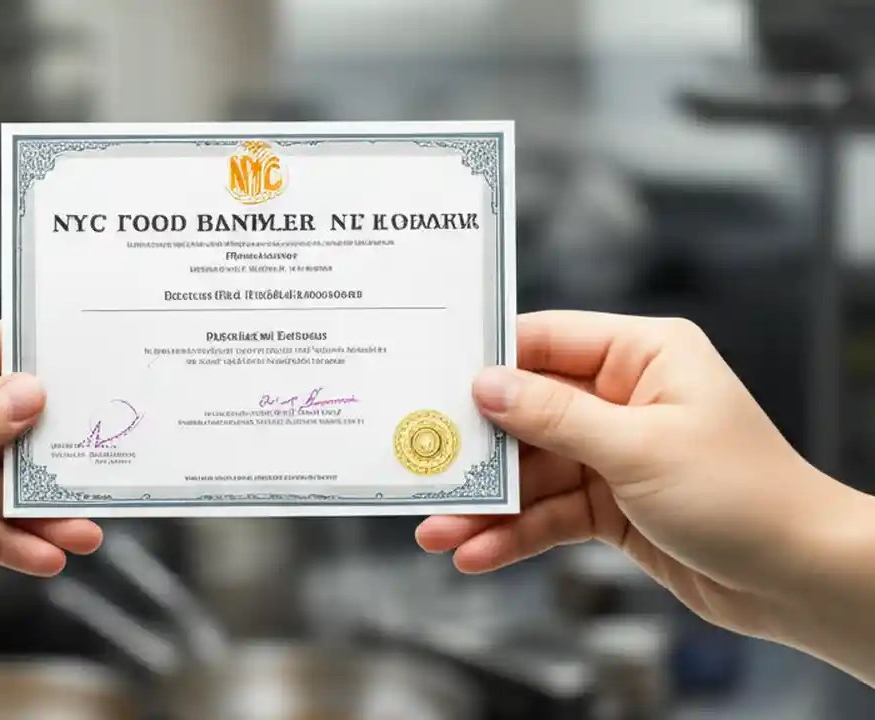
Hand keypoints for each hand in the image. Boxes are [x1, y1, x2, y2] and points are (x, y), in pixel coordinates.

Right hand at [417, 311, 867, 641]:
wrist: (799, 578)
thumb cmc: (744, 495)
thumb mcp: (639, 449)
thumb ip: (555, 416)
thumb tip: (486, 385)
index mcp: (644, 356)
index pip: (547, 341)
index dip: (490, 361)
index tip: (433, 380)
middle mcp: (626, 397)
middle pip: (529, 413)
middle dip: (479, 450)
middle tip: (422, 465)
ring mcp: (616, 453)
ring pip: (533, 472)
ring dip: (488, 504)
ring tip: (437, 530)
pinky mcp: (611, 505)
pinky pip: (549, 513)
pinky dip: (515, 534)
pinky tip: (478, 554)